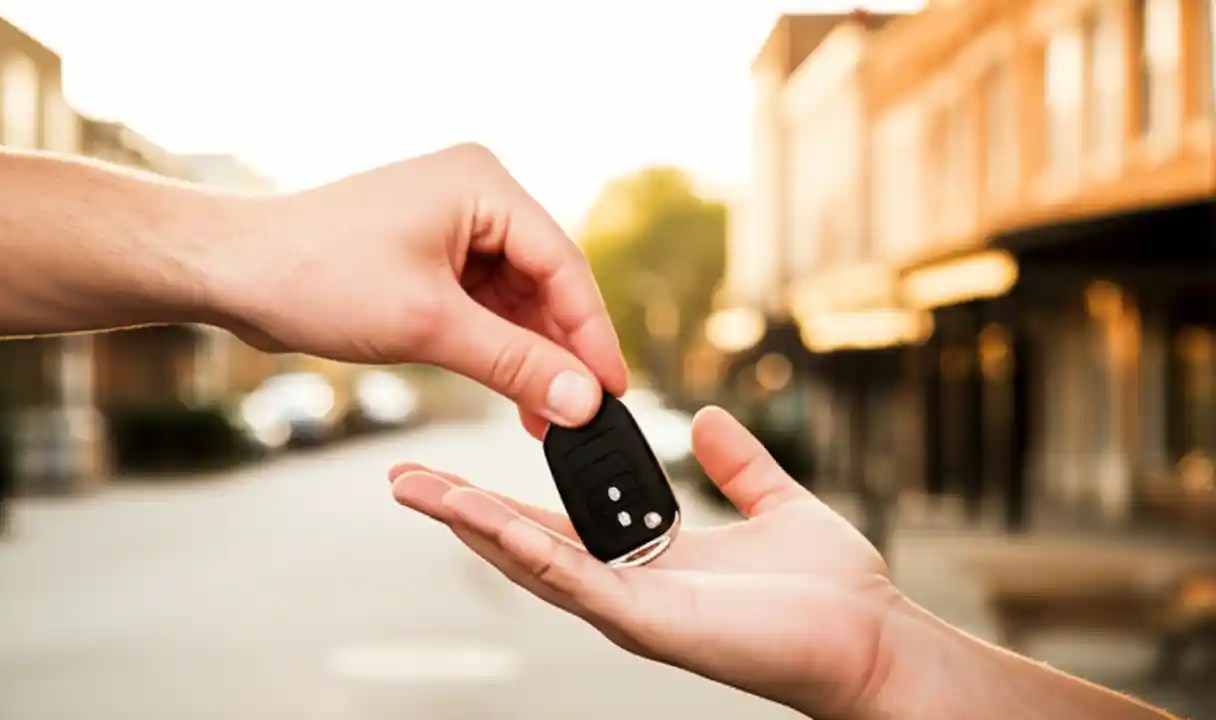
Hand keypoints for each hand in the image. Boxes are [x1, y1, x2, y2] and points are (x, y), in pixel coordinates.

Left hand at [207, 143, 625, 431]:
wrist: (229, 272)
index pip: (562, 264)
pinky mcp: (428, 255)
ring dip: (529, 356)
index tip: (611, 391)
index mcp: (482, 184)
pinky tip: (514, 393)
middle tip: (580, 414)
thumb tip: (584, 401)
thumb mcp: (429, 325)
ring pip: (515, 299)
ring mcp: (450, 225)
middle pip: (544, 282)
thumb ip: (515, 363)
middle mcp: (474, 196)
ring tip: (547, 417)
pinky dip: (496, 347)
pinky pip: (482, 305)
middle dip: (559, 351)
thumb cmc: (315, 276)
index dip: (591, 333)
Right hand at [388, 406, 907, 718]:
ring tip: (417, 491)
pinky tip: (480, 520)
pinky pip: (574, 580)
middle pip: (526, 546)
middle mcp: (628, 589)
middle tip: (402, 479)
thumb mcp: (775, 505)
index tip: (462, 464)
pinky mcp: (650, 624)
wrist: (874, 639)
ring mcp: (632, 611)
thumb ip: (736, 465)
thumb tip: (705, 418)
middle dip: (461, 513)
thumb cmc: (831, 590)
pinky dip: (523, 549)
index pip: (560, 525)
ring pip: (533, 563)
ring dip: (472, 526)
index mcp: (649, 561)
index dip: (506, 497)